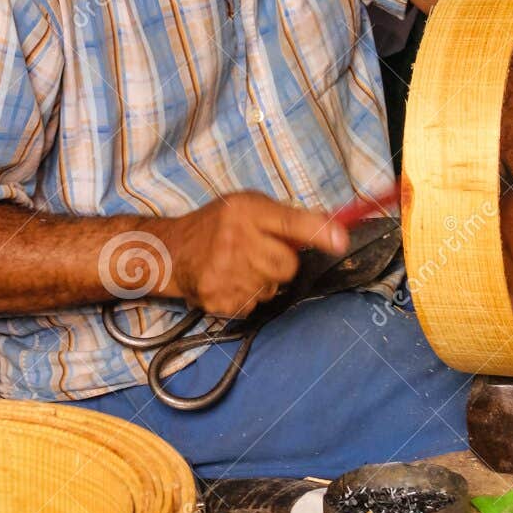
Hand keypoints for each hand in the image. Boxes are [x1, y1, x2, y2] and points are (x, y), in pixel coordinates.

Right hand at [161, 192, 346, 319]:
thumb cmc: (217, 225)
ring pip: (272, 289)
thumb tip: (333, 230)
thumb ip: (286, 218)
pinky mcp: (220, 299)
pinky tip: (230, 282)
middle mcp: (236, 240)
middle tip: (260, 253)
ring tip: (239, 267)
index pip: (289, 223)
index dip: (318, 233)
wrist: (172, 252)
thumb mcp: (248, 206)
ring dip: (263, 282)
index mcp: (246, 211)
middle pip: (288, 266)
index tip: (340, 241)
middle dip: (281, 263)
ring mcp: (225, 273)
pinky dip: (247, 298)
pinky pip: (254, 306)